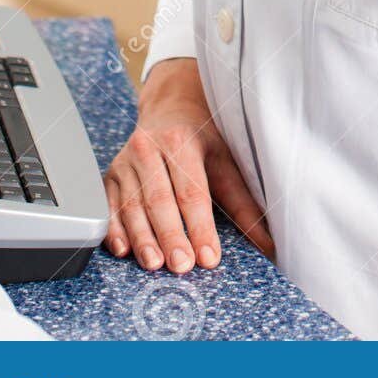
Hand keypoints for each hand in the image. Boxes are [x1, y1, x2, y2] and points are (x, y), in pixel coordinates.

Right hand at [104, 57, 274, 271]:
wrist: (168, 111)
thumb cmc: (199, 141)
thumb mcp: (225, 163)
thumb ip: (243, 205)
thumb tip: (269, 244)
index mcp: (181, 141)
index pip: (192, 191)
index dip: (200, 226)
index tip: (209, 257)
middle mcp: (148, 148)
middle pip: (160, 199)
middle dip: (171, 235)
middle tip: (181, 266)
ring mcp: (125, 162)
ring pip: (132, 205)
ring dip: (142, 238)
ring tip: (154, 264)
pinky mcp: (109, 175)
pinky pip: (108, 205)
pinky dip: (114, 229)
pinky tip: (122, 249)